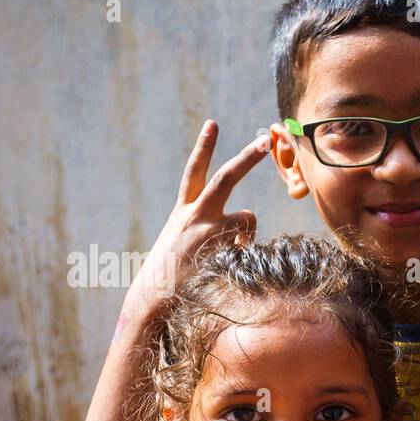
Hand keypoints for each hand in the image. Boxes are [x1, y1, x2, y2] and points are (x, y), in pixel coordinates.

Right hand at [126, 121, 270, 315]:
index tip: (212, 124)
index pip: (194, 172)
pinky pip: (248, 245)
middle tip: (265, 141)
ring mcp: (207, 228)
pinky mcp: (219, 246)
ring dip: (248, 233)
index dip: (203, 148)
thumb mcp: (184, 246)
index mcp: (183, 211)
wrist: (154, 296)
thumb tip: (242, 236)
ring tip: (233, 252)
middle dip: (247, 158)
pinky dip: (246, 254)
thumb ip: (208, 233)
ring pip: (248, 217)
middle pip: (225, 177)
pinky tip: (228, 267)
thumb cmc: (171, 276)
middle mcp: (193, 213)